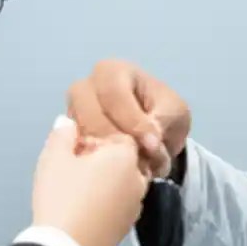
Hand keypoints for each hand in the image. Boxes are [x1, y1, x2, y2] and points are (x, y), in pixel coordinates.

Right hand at [31, 116, 150, 245]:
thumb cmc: (61, 196)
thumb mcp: (54, 158)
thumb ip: (62, 135)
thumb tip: (68, 123)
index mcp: (125, 158)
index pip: (121, 136)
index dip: (98, 139)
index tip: (78, 148)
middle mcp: (138, 180)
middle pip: (125, 161)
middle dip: (105, 161)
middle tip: (76, 168)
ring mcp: (135, 206)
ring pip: (124, 184)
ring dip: (108, 182)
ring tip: (79, 189)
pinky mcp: (127, 228)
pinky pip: (120, 205)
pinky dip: (108, 202)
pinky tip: (87, 208)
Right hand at [65, 59, 190, 176]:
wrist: (156, 134)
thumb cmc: (164, 113)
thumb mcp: (174, 113)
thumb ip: (162, 123)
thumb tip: (148, 143)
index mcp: (112, 72)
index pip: (113, 93)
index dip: (132, 121)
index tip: (153, 144)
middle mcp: (86, 89)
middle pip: (89, 113)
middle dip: (117, 139)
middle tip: (139, 158)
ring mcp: (75, 115)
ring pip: (80, 136)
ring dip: (107, 155)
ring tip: (132, 167)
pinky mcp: (72, 139)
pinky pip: (76, 153)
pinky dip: (97, 165)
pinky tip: (117, 173)